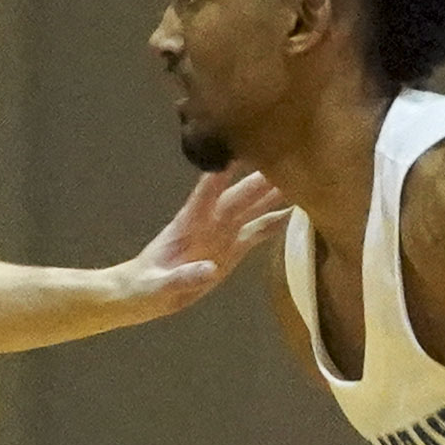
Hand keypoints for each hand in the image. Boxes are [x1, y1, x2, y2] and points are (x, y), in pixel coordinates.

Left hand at [114, 167, 292, 315]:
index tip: (239, 150)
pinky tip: (294, 213)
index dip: (222, 173)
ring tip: (300, 179)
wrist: (143, 294)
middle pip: (238, 197)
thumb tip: (208, 269)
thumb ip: (182, 277)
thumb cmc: (144, 286)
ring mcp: (222, 234)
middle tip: (285, 162)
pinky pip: (255, 232)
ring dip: (273, 195)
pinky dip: (274, 222)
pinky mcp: (231, 249)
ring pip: (251, 209)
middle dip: (259, 180)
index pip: (207, 192)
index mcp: (189, 224)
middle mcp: (209, 222)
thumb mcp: (158, 286)